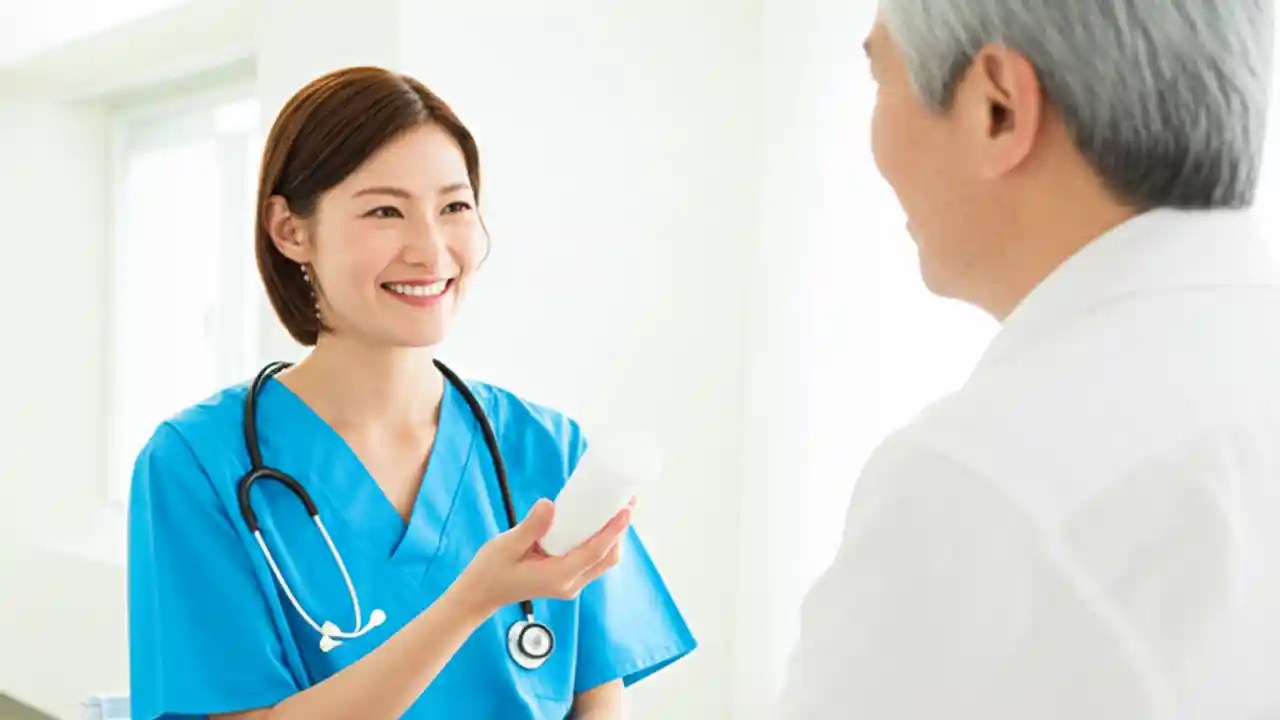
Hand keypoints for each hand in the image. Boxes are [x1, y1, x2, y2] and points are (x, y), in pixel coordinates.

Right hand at [453, 499, 631, 616]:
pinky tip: (597, 522)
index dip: (613, 531)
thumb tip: (550, 505)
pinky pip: (591, 560)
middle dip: (620, 531)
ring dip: (613, 536)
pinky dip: (600, 541)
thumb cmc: (491, 570)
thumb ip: (530, 527)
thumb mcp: (507, 545)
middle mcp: (569, 583)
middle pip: (607, 558)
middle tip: (626, 502)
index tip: (626, 510)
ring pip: (602, 560)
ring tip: (617, 508)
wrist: (480, 594)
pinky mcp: (566, 579)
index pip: (595, 552)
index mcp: (558, 577)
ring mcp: (569, 583)